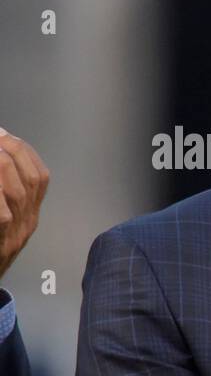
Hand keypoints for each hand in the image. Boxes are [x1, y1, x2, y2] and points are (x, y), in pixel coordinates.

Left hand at [0, 128, 51, 281]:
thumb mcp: (3, 220)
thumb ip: (4, 197)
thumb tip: (1, 158)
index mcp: (29, 217)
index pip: (40, 178)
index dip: (25, 152)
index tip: (8, 135)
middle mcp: (27, 224)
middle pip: (33, 182)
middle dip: (15, 152)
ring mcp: (16, 234)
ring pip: (18, 194)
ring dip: (2, 165)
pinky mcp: (2, 240)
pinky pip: (3, 214)